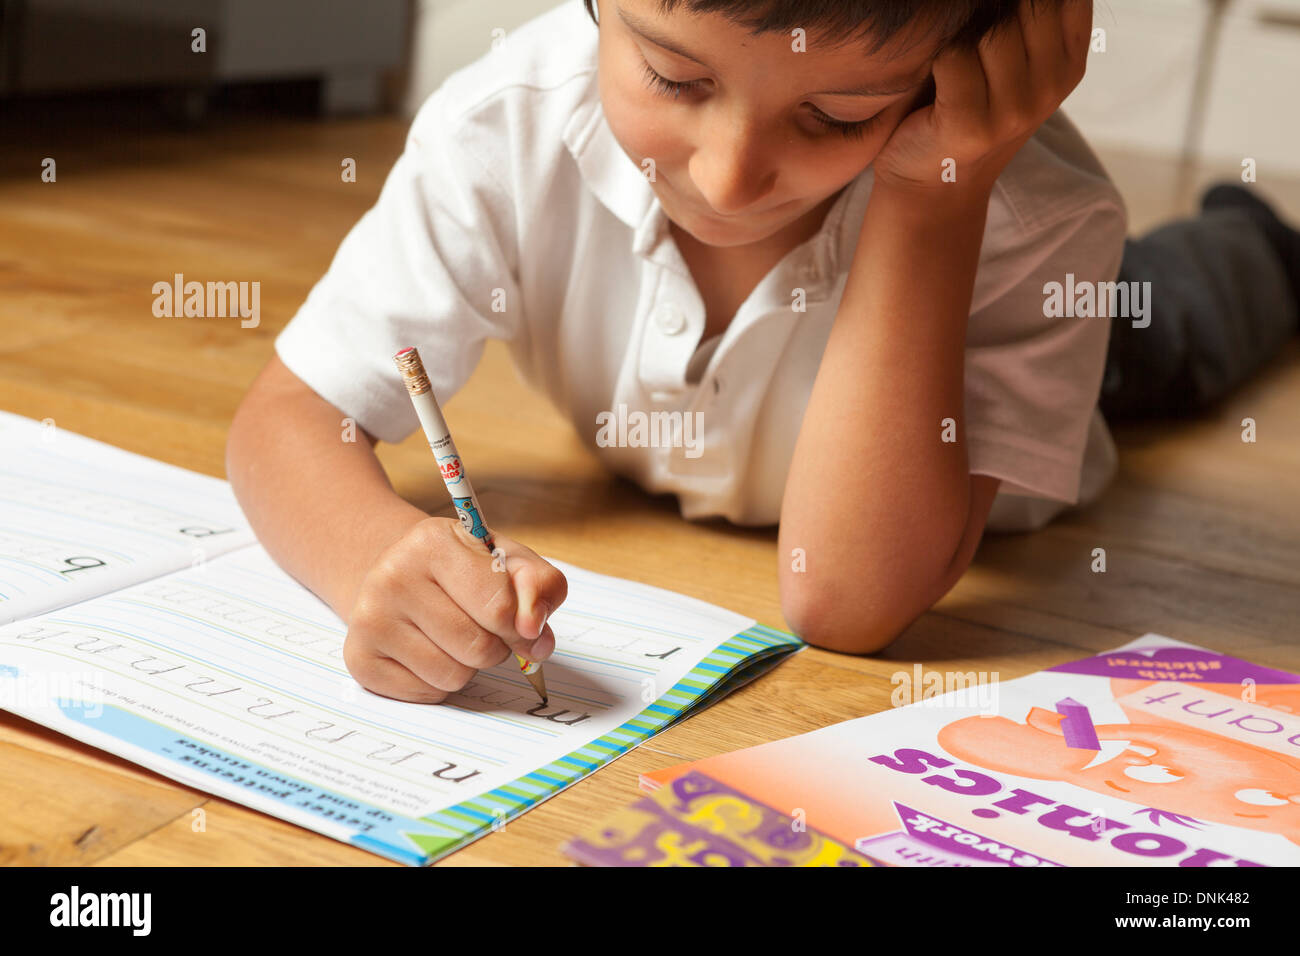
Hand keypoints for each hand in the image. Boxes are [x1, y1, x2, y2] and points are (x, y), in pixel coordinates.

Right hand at [343, 516, 567, 702]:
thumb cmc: (465, 569)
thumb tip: (536, 635)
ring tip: (455, 636)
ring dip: (468, 666)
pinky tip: (430, 651)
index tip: (524, 625)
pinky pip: (427, 694)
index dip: (523, 626)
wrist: (401, 573)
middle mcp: (392, 576)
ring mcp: (369, 619)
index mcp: (432, 541)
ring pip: (453, 676)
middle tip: (483, 626)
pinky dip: (440, 683)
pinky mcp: (359, 659)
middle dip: (496, 647)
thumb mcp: (510, 561)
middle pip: (478, 648)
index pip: (499, 608)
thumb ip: (540, 587)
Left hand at [871, 0, 1093, 195]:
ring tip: (951, 68)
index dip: (1028, 1)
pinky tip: (935, 86)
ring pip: (990, 31)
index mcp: (1069, 61)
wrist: (934, 184)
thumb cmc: (969, 108)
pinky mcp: (974, 125)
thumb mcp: (1017, 64)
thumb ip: (1030, 19)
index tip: (1004, 19)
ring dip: (959, 40)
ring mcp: (1016, 109)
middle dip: (989, 15)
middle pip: (1025, 6)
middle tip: (968, 50)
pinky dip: (936, 63)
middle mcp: (1052, 85)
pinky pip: (953, 58)